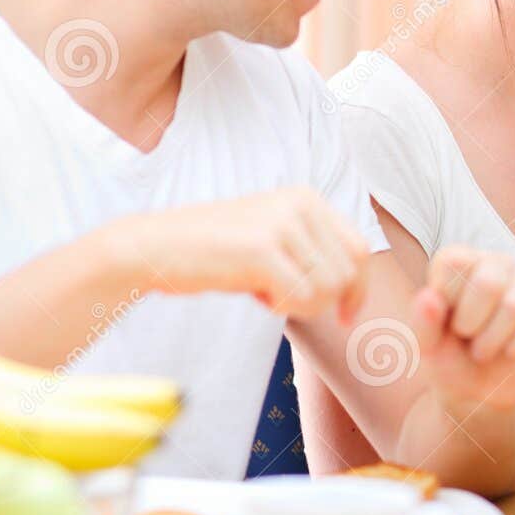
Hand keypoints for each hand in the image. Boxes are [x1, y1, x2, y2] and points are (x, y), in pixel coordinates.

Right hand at [117, 188, 370, 320]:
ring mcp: (283, 224)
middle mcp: (301, 204)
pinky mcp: (263, 249)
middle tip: (281, 297)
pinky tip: (255, 295)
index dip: (358, 290)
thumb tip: (354, 290)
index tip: (344, 316)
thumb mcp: (273, 238)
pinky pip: (302, 298)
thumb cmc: (214, 252)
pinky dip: (283, 308)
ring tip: (264, 291)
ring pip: (328, 289)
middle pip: (348, 274)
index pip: (359, 249)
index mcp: (306, 198)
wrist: (155, 247)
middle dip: (321, 301)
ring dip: (299, 305)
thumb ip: (311, 252)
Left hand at [412, 247, 514, 411]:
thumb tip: (429, 297)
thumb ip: (423, 320)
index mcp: (460, 262)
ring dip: (492, 341)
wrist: (477, 390)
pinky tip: (508, 352)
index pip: (454, 262)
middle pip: (488, 282)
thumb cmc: (448, 357)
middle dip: (471, 323)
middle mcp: (496, 264)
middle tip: (466, 336)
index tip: (445, 318)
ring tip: (483, 349)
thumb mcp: (427, 345)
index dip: (447, 299)